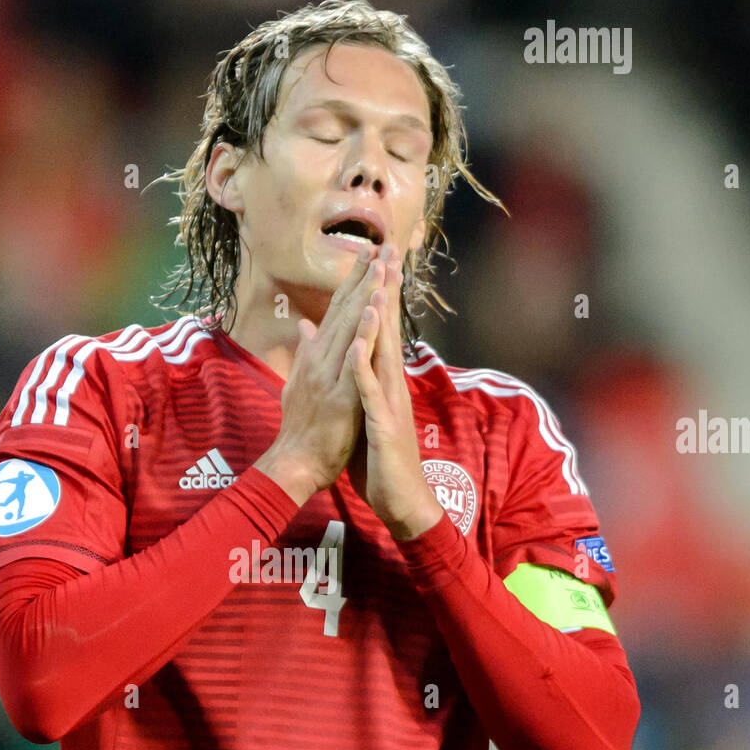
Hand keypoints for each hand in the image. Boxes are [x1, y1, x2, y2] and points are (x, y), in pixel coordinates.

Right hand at [254, 245, 385, 503]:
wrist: (295, 463)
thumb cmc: (301, 429)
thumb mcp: (298, 383)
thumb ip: (303, 351)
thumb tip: (304, 325)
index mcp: (316, 357)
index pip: (338, 311)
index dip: (354, 281)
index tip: (369, 254)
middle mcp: (321, 359)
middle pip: (346, 310)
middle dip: (365, 277)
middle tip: (383, 246)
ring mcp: (329, 375)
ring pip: (350, 327)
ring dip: (367, 294)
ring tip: (381, 265)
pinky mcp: (339, 395)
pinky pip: (354, 360)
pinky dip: (363, 334)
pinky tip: (373, 312)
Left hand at [347, 247, 444, 540]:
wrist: (401, 500)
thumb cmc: (380, 459)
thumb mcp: (363, 414)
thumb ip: (356, 382)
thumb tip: (349, 356)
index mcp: (382, 380)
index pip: (380, 328)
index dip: (377, 291)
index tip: (376, 255)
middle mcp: (391, 384)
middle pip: (388, 329)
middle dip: (386, 289)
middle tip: (388, 248)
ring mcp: (389, 403)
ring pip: (384, 354)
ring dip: (381, 320)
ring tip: (377, 284)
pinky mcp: (384, 425)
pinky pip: (371, 393)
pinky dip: (365, 369)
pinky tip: (359, 347)